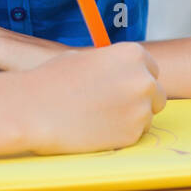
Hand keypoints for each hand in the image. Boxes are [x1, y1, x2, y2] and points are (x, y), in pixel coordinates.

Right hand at [19, 43, 165, 154]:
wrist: (33, 110)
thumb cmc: (53, 80)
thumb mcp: (86, 58)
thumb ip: (112, 65)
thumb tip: (124, 73)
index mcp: (134, 54)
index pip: (152, 70)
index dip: (136, 80)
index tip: (121, 88)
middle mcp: (144, 80)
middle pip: (157, 95)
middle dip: (140, 101)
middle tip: (112, 107)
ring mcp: (141, 109)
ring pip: (147, 117)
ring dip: (130, 119)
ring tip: (97, 118)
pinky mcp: (132, 135)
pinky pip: (134, 135)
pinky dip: (119, 135)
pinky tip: (95, 130)